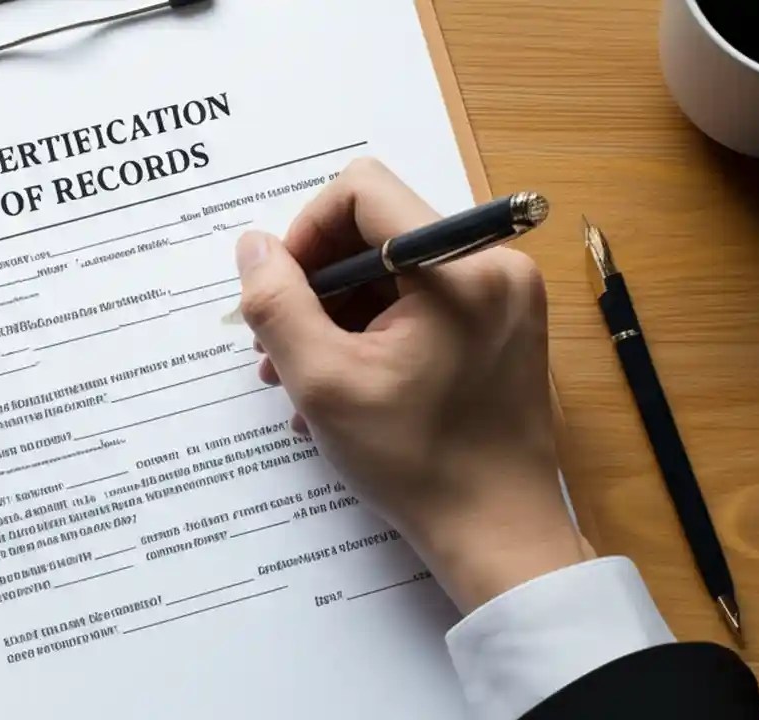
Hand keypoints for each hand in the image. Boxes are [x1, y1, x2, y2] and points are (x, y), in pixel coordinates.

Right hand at [236, 159, 589, 611]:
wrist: (498, 533)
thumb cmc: (415, 464)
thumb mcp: (324, 383)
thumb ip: (277, 305)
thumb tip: (253, 247)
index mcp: (458, 268)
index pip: (362, 190)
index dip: (306, 231)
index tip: (279, 291)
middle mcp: (494, 264)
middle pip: (377, 231)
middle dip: (316, 283)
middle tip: (277, 345)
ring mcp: (505, 296)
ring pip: (395, 271)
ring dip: (337, 315)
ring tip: (299, 377)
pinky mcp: (503, 325)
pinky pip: (422, 302)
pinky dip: (374, 332)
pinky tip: (341, 386)